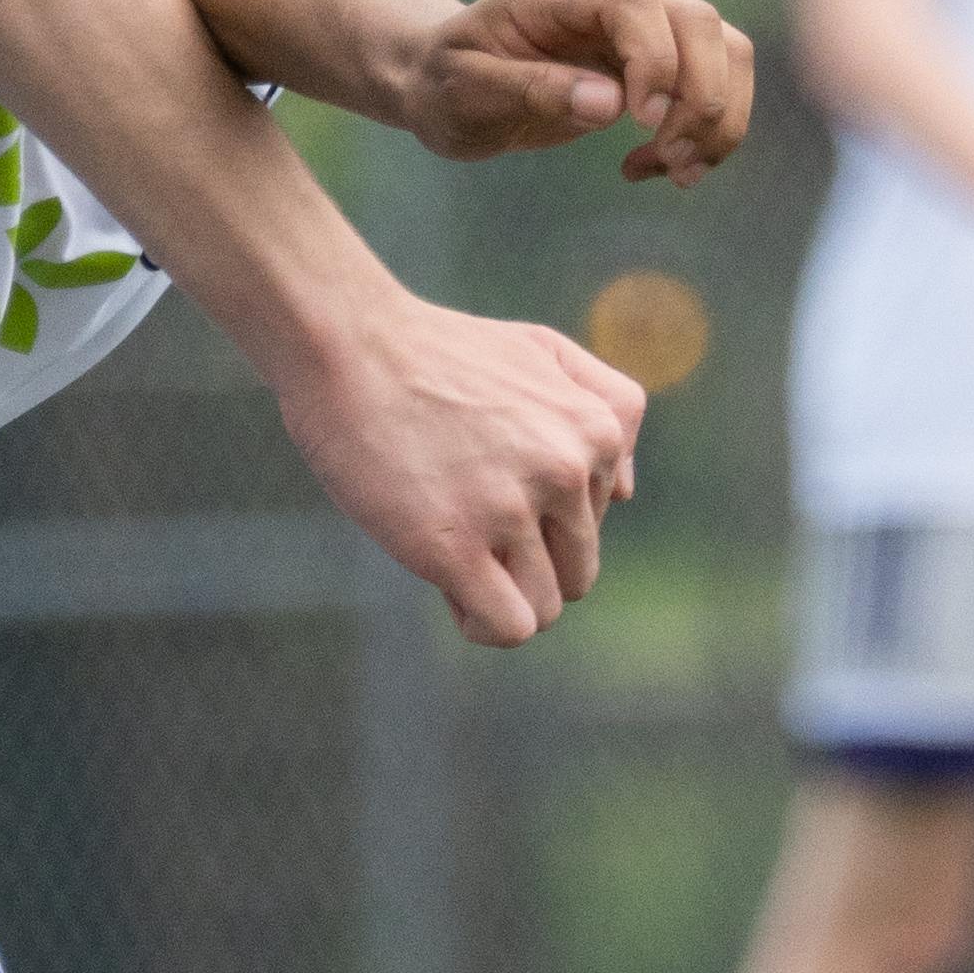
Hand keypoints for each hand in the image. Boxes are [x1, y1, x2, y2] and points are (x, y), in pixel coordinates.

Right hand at [276, 282, 647, 641]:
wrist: (348, 345)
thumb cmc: (436, 352)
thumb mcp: (543, 350)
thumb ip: (606, 407)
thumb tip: (625, 494)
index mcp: (595, 430)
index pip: (597, 521)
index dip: (541, 517)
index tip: (489, 482)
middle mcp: (565, 471)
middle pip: (577, 574)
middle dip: (527, 565)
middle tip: (467, 523)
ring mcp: (510, 510)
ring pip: (545, 609)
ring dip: (502, 597)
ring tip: (455, 553)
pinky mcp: (454, 547)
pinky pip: (508, 627)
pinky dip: (481, 624)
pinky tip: (449, 589)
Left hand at [387, 0, 753, 180]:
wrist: (449, 86)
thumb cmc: (447, 85)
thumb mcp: (465, 93)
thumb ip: (531, 89)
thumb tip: (610, 104)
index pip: (639, 3)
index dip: (656, 61)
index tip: (640, 123)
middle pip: (700, 22)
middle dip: (702, 99)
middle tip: (669, 162)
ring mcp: (644, 22)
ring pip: (726, 51)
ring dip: (718, 120)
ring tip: (675, 173)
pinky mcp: (661, 58)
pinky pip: (715, 84)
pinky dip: (707, 133)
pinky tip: (661, 167)